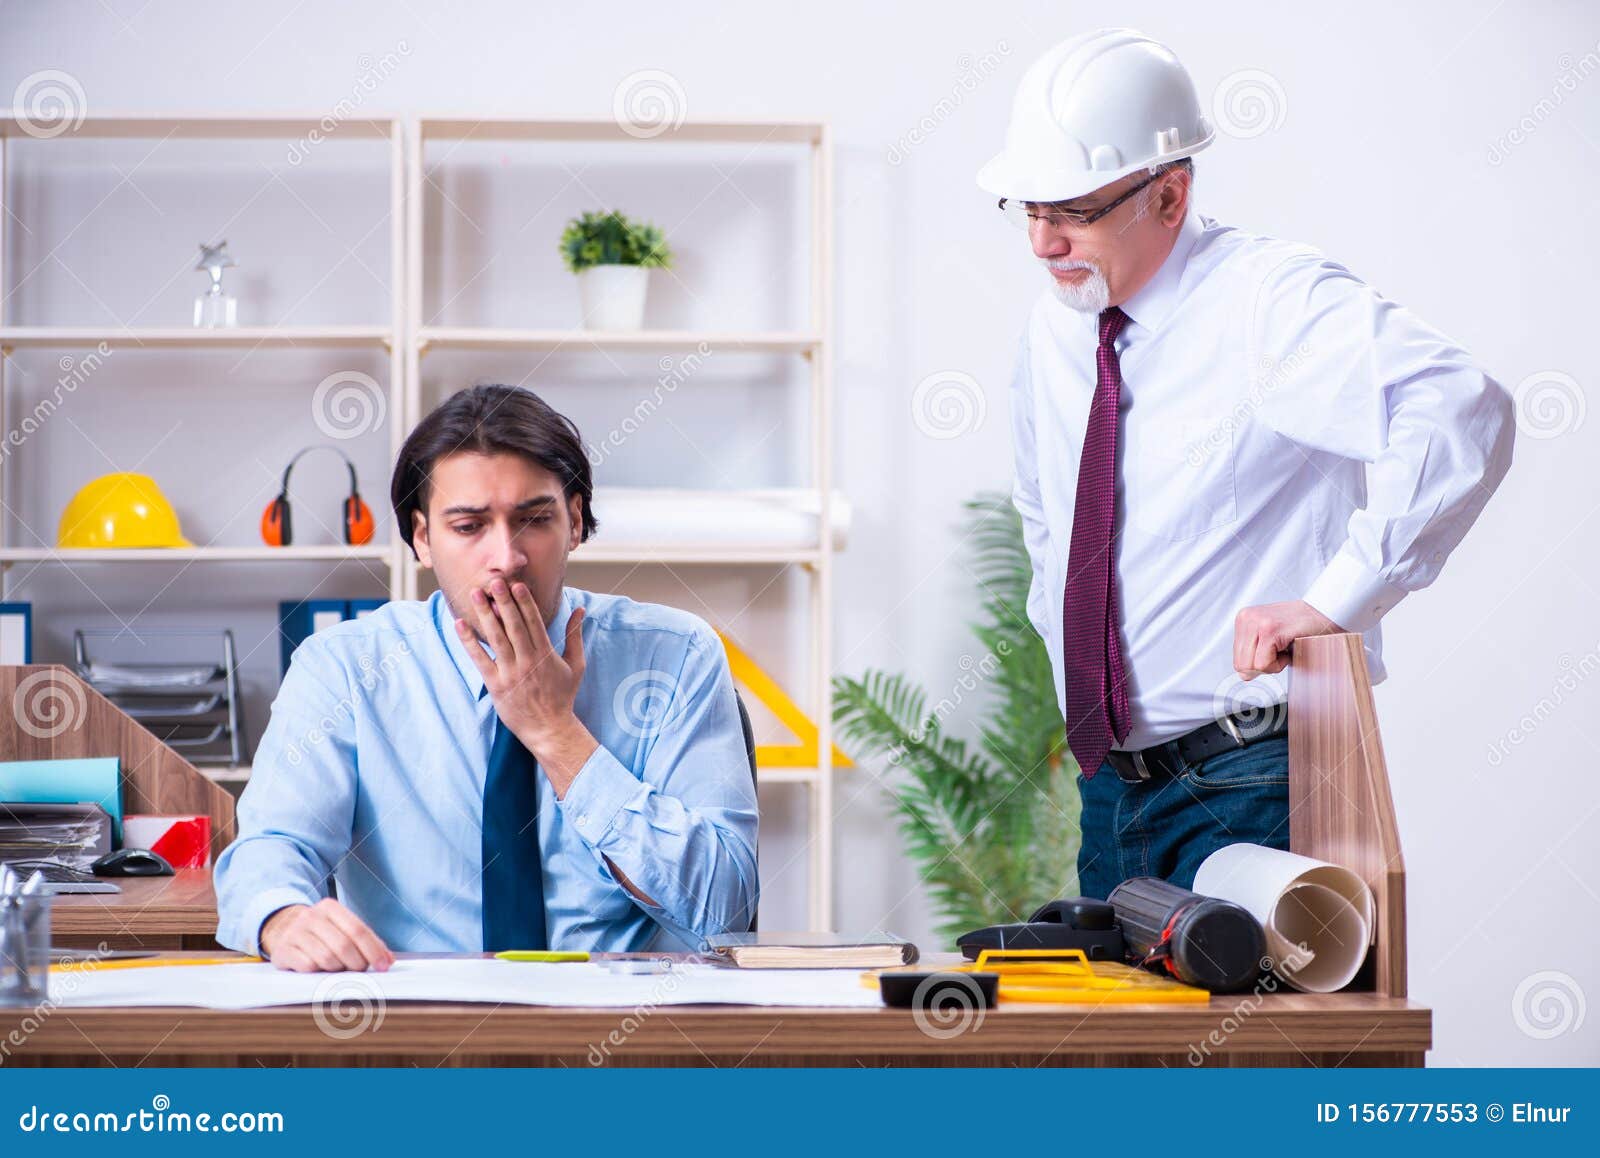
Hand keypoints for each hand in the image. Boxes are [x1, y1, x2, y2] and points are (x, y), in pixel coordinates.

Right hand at [259, 898, 393, 972]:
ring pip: (326, 958)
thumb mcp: (341, 928)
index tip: (383, 966)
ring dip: (337, 969)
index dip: (373, 950)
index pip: (358, 930)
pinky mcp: (282, 950)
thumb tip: (388, 961)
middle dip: (357, 963)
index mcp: (330, 907)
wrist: (281, 928)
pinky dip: (318, 972)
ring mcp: (294, 932)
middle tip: (359, 970)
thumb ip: (366, 941)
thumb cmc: (320, 932)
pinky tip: (318, 969)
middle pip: (343, 945)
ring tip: (337, 968)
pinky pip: (307, 966)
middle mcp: (311, 916)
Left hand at [457, 579, 596, 788]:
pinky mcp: (495, 684)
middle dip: (503, 602)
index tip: (516, 585)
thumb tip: (580, 610)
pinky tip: (460, 624)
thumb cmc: (563, 696)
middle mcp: (527, 661)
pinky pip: (480, 659)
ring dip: (485, 615)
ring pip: (496, 638)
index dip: (524, 602)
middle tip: (493, 581)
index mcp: (545, 654)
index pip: (533, 622)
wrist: (549, 728)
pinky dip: (469, 641)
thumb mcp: (576, 665)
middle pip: (513, 625)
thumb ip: (575, 635)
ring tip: (475, 594)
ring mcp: (510, 672)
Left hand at [1232, 599, 1346, 678]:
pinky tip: (1288, 648)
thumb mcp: (1269, 635)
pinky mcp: (1269, 630)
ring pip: (1251, 667)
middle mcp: (1246, 619)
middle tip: (1281, 652)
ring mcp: (1256, 623)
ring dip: (1271, 665)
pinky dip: (1279, 664)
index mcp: (1244, 619)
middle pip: (1241, 665)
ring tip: (1284, 648)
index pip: (1237, 660)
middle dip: (1263, 667)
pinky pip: (1264, 664)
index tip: (1274, 652)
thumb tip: (1244, 675)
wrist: (1325, 613)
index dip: (1258, 664)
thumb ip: (1253, 651)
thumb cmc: (1302, 626)